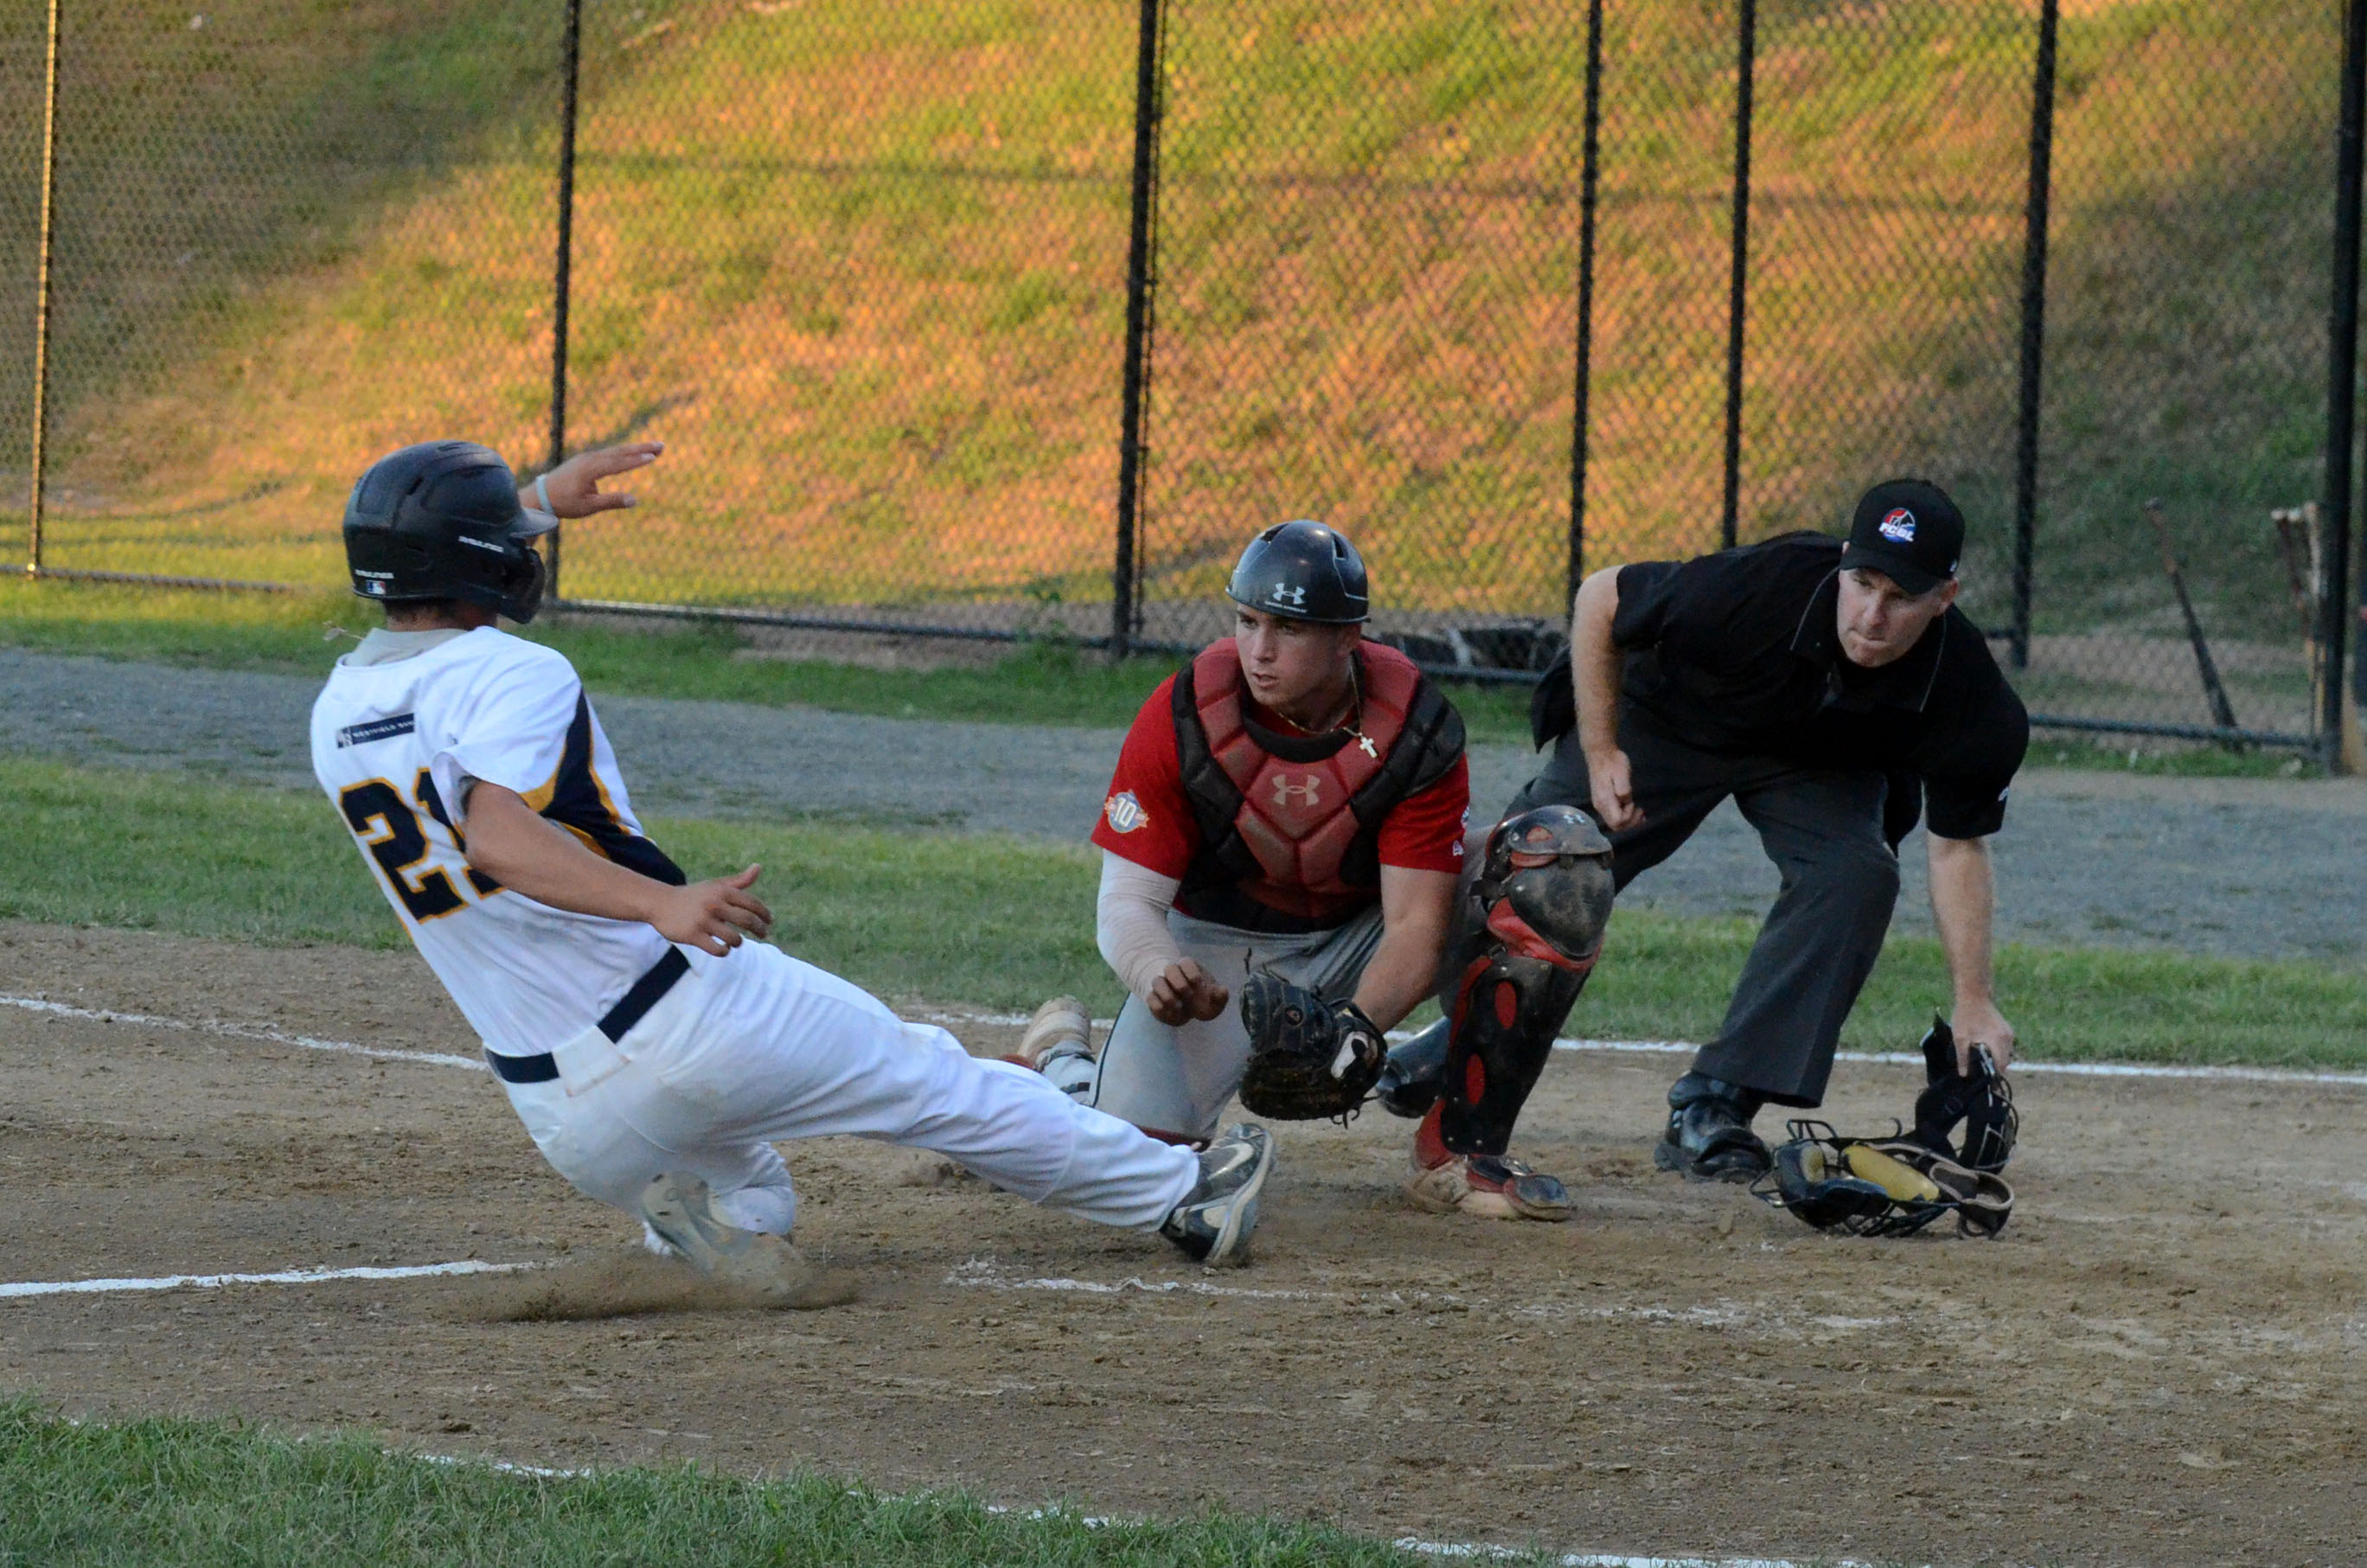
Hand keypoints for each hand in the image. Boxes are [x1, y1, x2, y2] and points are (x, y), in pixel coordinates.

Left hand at [533, 441, 664, 518]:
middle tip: (662, 445)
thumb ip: (612, 502)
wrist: (540, 495)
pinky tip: (633, 452)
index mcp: (590, 470)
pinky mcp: (586, 460)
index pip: (618, 463)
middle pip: (620, 451)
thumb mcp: (589, 507)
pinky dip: (624, 452)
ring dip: (635, 449)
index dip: (636, 461)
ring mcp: (587, 457)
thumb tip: (634, 500)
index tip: (653, 457)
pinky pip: (609, 453)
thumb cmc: (564, 503)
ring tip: (653, 447)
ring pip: (615, 450)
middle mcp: (590, 459)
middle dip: (642, 448)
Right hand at [649, 864, 770, 955]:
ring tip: (736, 941)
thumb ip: (739, 881)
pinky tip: (723, 948)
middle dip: (760, 929)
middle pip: (748, 921)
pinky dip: (724, 951)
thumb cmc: (693, 895)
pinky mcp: (693, 936)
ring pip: (734, 938)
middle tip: (764, 933)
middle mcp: (715, 904)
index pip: (752, 903)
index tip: (769, 921)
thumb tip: (759, 867)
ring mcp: (704, 921)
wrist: (660, 903)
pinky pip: (718, 950)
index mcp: (722, 891)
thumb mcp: (715, 885)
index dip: (764, 914)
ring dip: (738, 942)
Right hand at [1146, 958, 1229, 1026]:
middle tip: (1189, 994)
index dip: (1192, 972)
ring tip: (1179, 1007)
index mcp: (1189, 969)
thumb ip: (1220, 997)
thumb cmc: (1202, 1002)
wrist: (1187, 1011)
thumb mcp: (1214, 1002)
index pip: (1186, 962)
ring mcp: (1162, 985)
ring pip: (1157, 982)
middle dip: (1179, 982)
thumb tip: (1222, 990)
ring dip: (1167, 995)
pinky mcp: (1153, 999)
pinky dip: (1160, 1007)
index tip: (1199, 984)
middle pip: (1169, 968)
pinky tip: (1172, 1014)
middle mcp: (1173, 974)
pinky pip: (1150, 999)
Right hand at [1587, 747, 1642, 832]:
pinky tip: (1633, 810)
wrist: (1600, 754)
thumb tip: (1626, 802)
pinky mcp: (1602, 803)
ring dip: (1629, 821)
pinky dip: (1624, 817)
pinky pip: (1613, 817)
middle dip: (1630, 823)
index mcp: (1605, 800)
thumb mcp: (1622, 772)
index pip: (1618, 821)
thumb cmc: (1613, 762)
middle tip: (1641, 811)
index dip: (1629, 817)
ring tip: (1640, 812)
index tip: (1634, 803)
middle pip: (1616, 826)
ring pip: (1614, 824)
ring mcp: (1600, 805)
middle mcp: (1600, 806)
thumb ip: (1624, 790)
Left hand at [1952, 997, 2015, 1072]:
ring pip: (2007, 1055)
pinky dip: (1998, 1053)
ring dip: (1997, 1062)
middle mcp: (2007, 1038)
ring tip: (1983, 1066)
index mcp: (1998, 1041)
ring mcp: (2009, 1034)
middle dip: (1996, 1071)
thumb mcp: (1960, 1038)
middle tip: (1984, 1078)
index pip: (2000, 1066)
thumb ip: (1963, 1057)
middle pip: (2005, 1062)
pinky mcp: (2007, 1031)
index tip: (1989, 1087)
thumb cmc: (1965, 1016)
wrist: (1974, 996)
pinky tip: (1986, 1053)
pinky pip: (2006, 1048)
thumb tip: (1964, 1075)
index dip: (1995, 1077)